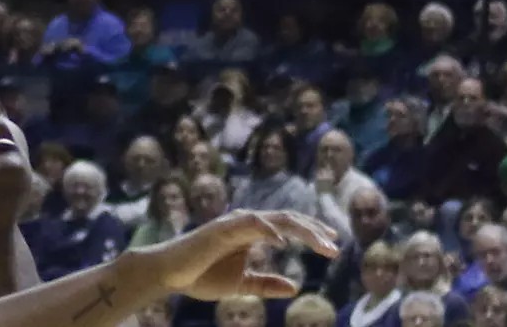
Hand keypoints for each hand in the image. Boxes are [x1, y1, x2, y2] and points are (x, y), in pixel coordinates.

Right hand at [141, 209, 338, 299]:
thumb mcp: (242, 284)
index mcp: (252, 233)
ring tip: (320, 242)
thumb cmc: (202, 275)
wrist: (171, 274)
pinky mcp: (222, 229)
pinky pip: (250, 224)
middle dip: (314, 231)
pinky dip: (268, 230)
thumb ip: (266, 283)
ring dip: (301, 229)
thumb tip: (295, 287)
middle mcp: (247, 223)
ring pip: (276, 219)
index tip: (333, 243)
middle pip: (288, 219)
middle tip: (335, 246)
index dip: (312, 232)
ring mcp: (235, 224)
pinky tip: (283, 241)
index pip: (288, 226)